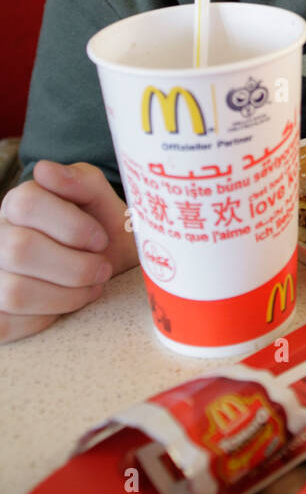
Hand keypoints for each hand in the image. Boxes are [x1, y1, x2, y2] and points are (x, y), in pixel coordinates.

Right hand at [0, 161, 137, 343]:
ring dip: (66, 296)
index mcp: (19, 202)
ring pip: (15, 292)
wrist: (108, 264)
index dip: (71, 226)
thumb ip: (81, 181)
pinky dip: (46, 319)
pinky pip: (8, 323)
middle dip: (74, 267)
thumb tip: (45, 170)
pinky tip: (64, 304)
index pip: (27, 204)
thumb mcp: (101, 200)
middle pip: (19, 251)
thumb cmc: (103, 230)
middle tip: (102, 270)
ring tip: (90, 288)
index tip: (100, 239)